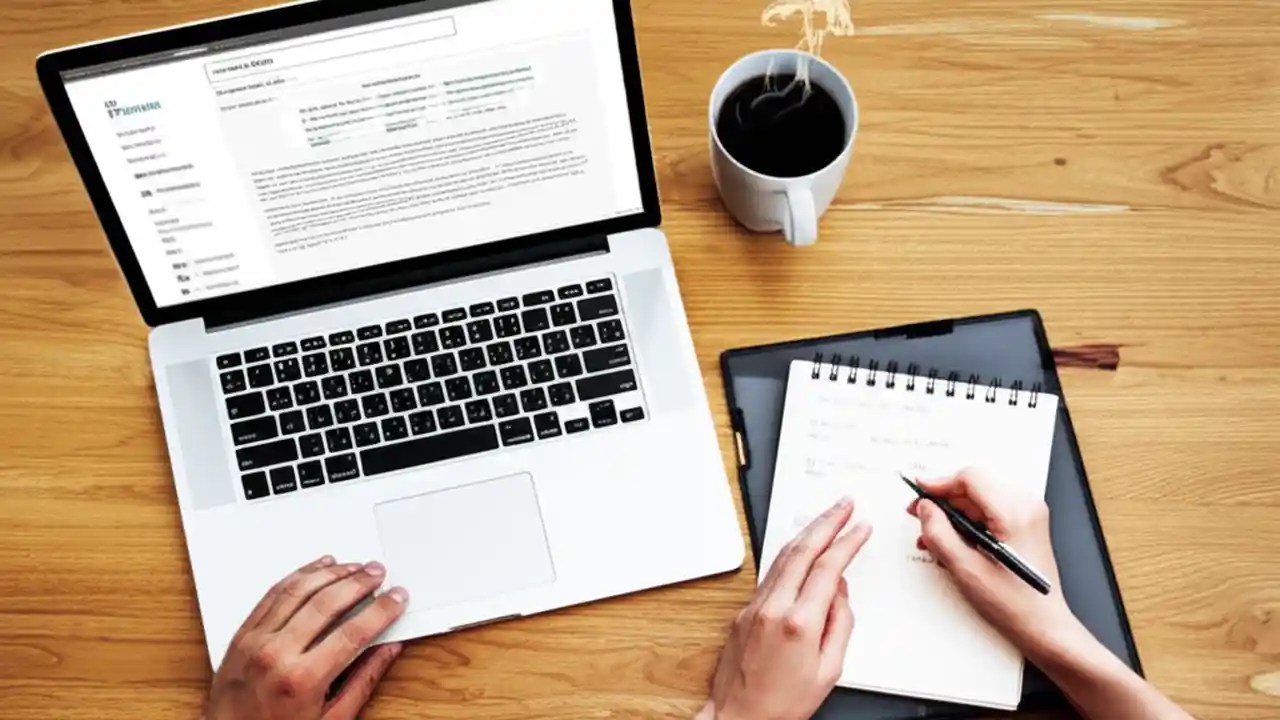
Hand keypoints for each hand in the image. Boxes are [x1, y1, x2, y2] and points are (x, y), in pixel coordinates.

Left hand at [203, 556, 408, 719]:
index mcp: (303, 680)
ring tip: (353, 566)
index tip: (397, 598)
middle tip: (378, 573)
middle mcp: (277, 655)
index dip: (381, 610)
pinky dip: (298, 576)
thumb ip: (362, 682)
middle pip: (327, 603)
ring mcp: (256, 641)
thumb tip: (388, 650)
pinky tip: (316, 569)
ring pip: (298, 591)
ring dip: (330, 573)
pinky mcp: (242, 634)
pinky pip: (272, 594)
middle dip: (358, 583)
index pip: (353, 632)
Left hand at [699, 499, 871, 719]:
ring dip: (807, 532)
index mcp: (799, 623)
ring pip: (782, 557)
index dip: (847, 542)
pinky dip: (788, 554)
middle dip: (827, 522)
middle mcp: (773, 608)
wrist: (739, 717)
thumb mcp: (830, 670)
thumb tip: (841, 592)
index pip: (828, 568)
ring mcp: (754, 607)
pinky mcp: (742, 611)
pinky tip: (800, 547)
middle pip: (803, 550)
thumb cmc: (784, 703)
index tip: (861, 528)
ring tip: (826, 517)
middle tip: (845, 505)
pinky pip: (770, 574)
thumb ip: (840, 624)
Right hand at [907, 470, 1074, 656]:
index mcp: (1015, 513)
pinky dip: (968, 523)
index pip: (970, 479)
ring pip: (979, 499)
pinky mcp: (1026, 524)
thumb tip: (925, 509)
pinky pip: (989, 512)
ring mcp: (1028, 514)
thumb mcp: (966, 569)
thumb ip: (940, 533)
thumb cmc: (1015, 604)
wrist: (1045, 626)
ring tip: (933, 538)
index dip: (939, 484)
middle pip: (973, 488)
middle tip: (919, 517)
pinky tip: (952, 543)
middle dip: (943, 503)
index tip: (918, 493)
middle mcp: (1026, 506)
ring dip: (953, 515)